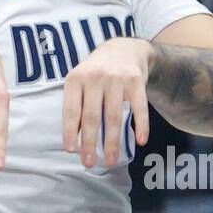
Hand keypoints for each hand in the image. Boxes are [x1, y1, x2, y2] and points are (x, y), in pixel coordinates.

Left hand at [62, 36, 151, 167]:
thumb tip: (75, 140)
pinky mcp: (136, 81)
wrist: (124, 49)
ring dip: (112, 142)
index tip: (71, 151)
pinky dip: (141, 126)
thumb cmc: (97, 72)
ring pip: (114, 117)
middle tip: (89, 163)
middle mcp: (95, 77)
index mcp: (76, 79)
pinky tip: (140, 142)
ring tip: (110, 160)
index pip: (71, 110)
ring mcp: (117, 79)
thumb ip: (77, 105)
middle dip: (90, 143)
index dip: (70, 132)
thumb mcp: (80, 82)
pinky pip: (139, 108)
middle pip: (92, 117)